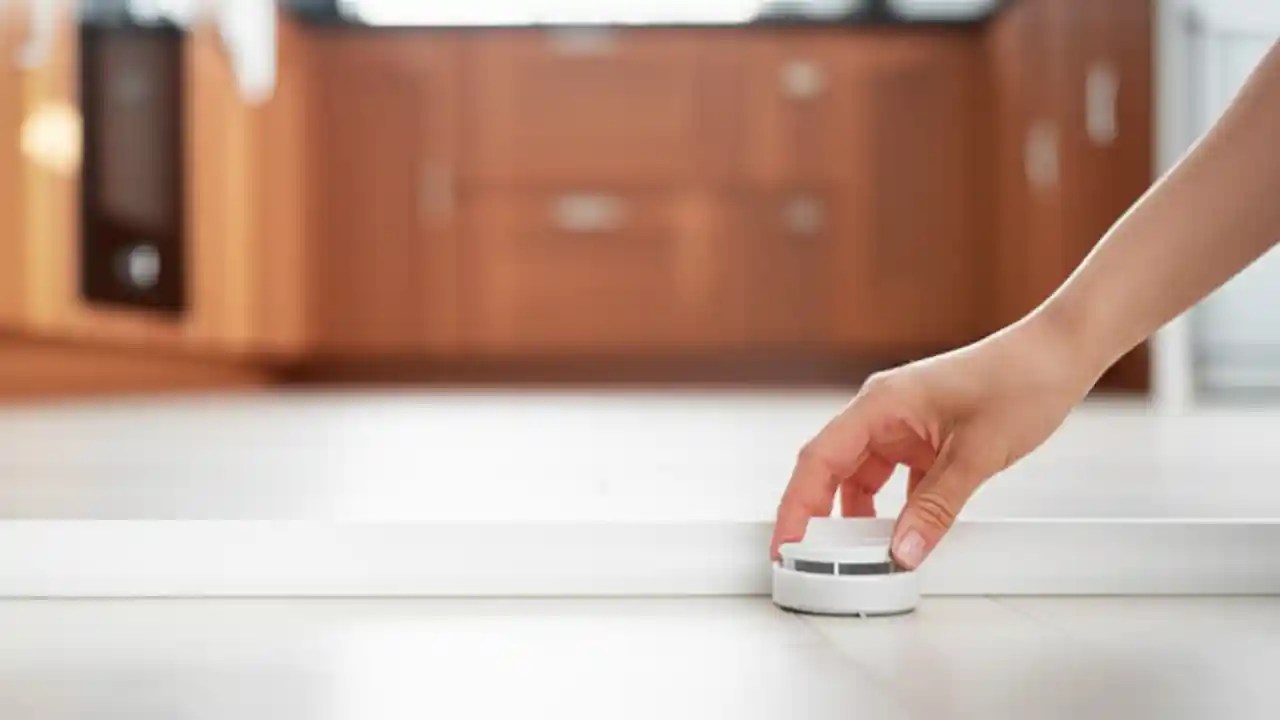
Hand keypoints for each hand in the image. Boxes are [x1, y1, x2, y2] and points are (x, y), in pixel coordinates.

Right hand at [771, 317, 1100, 568]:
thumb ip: (935, 508)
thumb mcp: (976, 454)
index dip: (796, 505)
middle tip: (814, 560)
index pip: (819, 460)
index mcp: (880, 404)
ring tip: (861, 555)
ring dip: (860, 515)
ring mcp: (903, 425)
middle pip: (832, 470)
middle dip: (821, 515)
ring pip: (862, 478)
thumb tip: (903, 552)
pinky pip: (895, 480)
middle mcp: (882, 412)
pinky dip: (896, 509)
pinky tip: (905, 535)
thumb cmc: (1020, 381)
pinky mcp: (924, 438)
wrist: (1060, 356)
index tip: (786, 544)